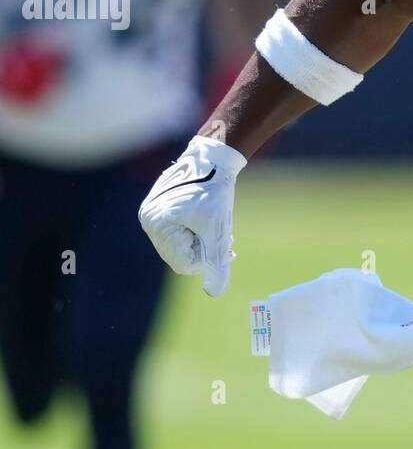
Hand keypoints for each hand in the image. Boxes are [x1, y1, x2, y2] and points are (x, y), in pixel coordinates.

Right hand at [138, 135, 246, 295]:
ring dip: (202, 240)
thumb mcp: (218, 229)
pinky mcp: (161, 204)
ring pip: (181, 242)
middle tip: (227, 239)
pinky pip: (178, 228)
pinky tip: (210, 219)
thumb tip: (215, 292)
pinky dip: (196, 229)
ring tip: (220, 228)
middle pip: (180, 253)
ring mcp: (152, 210)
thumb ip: (216, 262)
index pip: (182, 262)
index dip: (208, 260)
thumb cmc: (215, 191)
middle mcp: (148, 218)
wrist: (214, 157)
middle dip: (205, 249)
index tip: (227, 248)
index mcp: (156, 224)